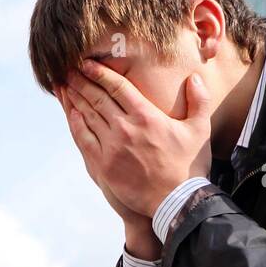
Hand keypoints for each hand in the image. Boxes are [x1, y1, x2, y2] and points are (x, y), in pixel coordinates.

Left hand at [61, 60, 211, 218]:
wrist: (176, 202)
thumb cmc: (189, 166)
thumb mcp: (200, 130)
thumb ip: (199, 101)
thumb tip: (194, 77)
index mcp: (146, 116)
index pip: (117, 86)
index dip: (100, 72)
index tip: (87, 63)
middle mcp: (125, 128)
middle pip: (97, 98)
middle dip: (81, 81)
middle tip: (68, 69)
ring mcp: (111, 147)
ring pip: (87, 116)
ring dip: (74, 98)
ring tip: (65, 86)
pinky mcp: (103, 166)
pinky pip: (84, 139)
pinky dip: (75, 124)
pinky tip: (70, 114)